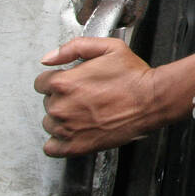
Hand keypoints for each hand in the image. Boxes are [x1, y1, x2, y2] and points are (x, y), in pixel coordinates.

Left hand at [35, 37, 160, 156]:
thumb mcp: (108, 48)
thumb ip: (74, 48)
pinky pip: (52, 147)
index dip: (58, 80)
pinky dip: (59, 141)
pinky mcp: (76, 147)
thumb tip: (49, 58)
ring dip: (62, 119)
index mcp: (64, 83)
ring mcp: (67, 129)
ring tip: (83, 113)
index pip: (41, 82)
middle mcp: (61, 107)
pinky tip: (73, 132)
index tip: (71, 83)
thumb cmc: (134, 77)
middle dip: (62, 98)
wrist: (152, 101)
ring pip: (49, 124)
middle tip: (84, 96)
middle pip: (47, 103)